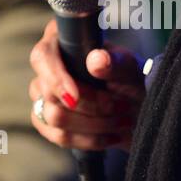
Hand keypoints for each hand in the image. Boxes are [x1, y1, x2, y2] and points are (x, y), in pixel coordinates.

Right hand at [28, 17, 144, 152]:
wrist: (138, 106)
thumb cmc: (131, 80)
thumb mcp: (131, 68)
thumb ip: (115, 63)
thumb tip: (96, 60)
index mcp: (61, 41)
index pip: (42, 57)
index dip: (56, 78)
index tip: (75, 97)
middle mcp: (46, 66)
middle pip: (50, 93)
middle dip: (90, 105)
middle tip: (121, 106)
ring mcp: (43, 95)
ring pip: (55, 117)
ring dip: (94, 124)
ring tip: (122, 120)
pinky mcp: (47, 121)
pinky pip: (59, 136)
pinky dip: (89, 139)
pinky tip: (111, 136)